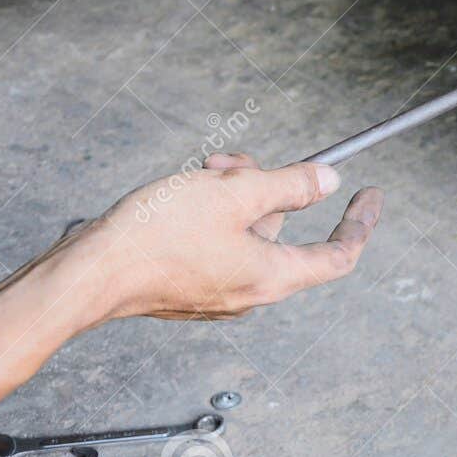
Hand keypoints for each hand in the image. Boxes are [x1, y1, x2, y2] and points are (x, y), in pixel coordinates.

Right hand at [53, 153, 382, 323]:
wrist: (86, 275)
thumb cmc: (155, 238)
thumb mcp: (234, 194)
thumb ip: (288, 185)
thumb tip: (328, 182)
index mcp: (272, 277)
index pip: (338, 255)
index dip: (360, 223)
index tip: (370, 195)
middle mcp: (250, 292)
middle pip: (280, 228)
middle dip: (263, 186)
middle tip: (229, 164)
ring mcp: (217, 291)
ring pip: (244, 229)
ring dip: (229, 194)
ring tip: (198, 176)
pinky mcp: (189, 285)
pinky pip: (216, 241)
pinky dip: (208, 213)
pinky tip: (181, 196)